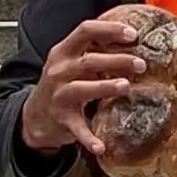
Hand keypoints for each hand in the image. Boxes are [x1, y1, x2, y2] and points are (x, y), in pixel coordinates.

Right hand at [21, 14, 147, 153]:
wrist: (35, 115)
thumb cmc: (62, 84)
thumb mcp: (71, 61)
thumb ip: (94, 49)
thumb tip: (132, 39)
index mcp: (63, 52)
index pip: (86, 30)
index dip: (110, 30)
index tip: (133, 34)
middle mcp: (59, 71)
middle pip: (89, 60)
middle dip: (117, 60)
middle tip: (140, 64)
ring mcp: (59, 95)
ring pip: (83, 89)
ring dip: (105, 87)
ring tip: (126, 87)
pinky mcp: (63, 119)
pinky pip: (78, 129)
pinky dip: (89, 138)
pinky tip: (101, 147)